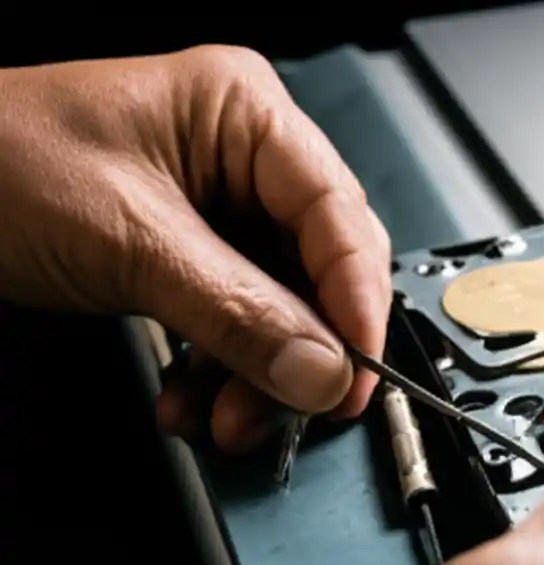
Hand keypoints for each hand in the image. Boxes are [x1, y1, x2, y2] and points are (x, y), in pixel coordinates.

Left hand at [0, 46, 390, 451]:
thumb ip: (238, 312)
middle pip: (317, 267)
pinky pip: (233, 318)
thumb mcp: (130, 242)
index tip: (356, 371)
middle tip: (294, 407)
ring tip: (226, 418)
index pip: (337, 214)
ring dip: (257, 373)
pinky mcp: (189, 250)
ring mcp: (218, 204)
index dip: (357, 299)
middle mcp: (243, 156)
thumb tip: (324, 369)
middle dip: (301, 347)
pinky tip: (193, 398)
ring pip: (280, 305)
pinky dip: (218, 367)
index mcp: (245, 113)